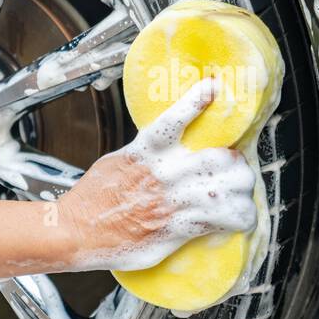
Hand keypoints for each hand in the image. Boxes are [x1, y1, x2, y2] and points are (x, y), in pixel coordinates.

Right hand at [57, 79, 257, 270]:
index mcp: (148, 150)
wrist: (77, 230)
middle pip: (222, 158)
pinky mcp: (178, 227)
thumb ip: (148, 152)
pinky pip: (222, 219)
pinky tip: (241, 218)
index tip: (213, 88)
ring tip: (239, 197)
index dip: (198, 101)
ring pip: (229, 190)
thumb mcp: (120, 161)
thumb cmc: (95, 198)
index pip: (177, 118)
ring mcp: (174, 200)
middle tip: (234, 172)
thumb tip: (168, 146)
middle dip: (236, 166)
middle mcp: (165, 172)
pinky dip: (238, 218)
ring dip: (241, 193)